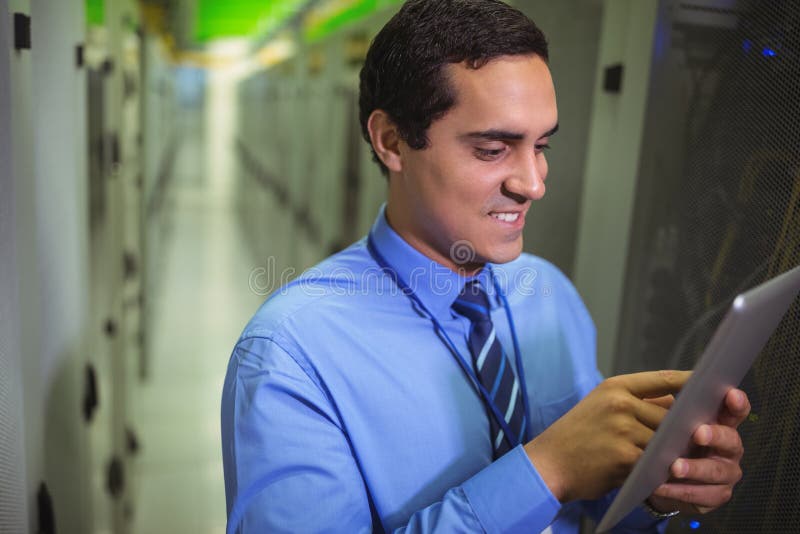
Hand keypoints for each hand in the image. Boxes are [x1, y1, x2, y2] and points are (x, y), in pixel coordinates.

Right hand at [524, 370, 691, 502]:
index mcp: (615, 387)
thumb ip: (636, 404)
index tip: (709, 384)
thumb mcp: (600, 407)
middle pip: (671, 415)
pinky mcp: (625, 456)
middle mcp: (620, 403)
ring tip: (679, 458)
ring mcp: (623, 429)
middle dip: (684, 429)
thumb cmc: (577, 436)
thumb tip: (677, 406)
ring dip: (674, 452)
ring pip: (667, 440)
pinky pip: (657, 462)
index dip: (690, 382)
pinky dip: (662, 469)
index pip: (662, 379)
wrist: (548, 463)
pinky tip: (662, 474)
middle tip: (701, 437)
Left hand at [647, 388, 749, 513]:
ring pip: (716, 471)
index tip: (731, 395)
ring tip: (674, 467)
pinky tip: (662, 486)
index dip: (737, 403)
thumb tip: (665, 392)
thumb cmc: (670, 441)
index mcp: (721, 425)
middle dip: (715, 436)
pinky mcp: (715, 496)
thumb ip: (673, 409)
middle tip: (697, 434)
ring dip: (695, 469)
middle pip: (731, 440)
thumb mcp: (670, 422)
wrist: (662, 478)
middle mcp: (729, 449)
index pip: (735, 412)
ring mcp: (726, 474)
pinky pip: (702, 495)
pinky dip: (681, 491)